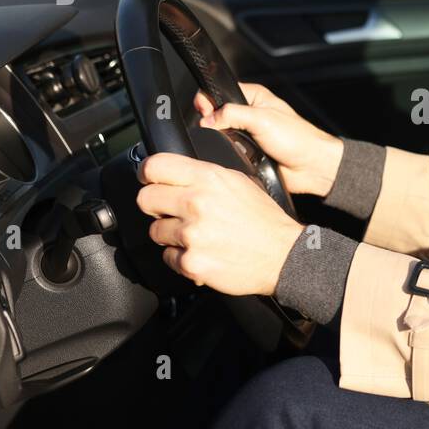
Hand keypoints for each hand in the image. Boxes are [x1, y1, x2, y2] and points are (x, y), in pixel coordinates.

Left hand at [136, 151, 302, 295]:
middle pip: (145, 199)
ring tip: (196, 236)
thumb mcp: (239, 181)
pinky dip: (181, 258)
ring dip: (171, 235)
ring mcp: (192, 235)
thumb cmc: (263, 220)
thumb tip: (177, 174)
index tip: (149, 181)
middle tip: (171, 212)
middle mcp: (196, 203)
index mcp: (208, 178)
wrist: (283, 255)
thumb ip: (205, 175)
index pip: (154, 166)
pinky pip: (169, 257)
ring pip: (155, 232)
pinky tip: (201, 252)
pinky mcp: (192, 262)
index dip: (147, 174)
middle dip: (156, 207)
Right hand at [193, 83, 343, 197]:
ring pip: (221, 135)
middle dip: (215, 123)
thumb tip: (209, 119)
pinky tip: (239, 156)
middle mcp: (249, 113)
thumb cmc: (298, 139)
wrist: (311, 167)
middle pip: (217, 115)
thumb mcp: (262, 119)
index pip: (221, 92)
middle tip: (220, 129)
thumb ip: (233, 114)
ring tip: (236, 144)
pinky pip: (229, 152)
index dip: (209, 100)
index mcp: (254, 97)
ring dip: (225, 141)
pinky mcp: (248, 152)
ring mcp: (248, 133)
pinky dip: (230, 154)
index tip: (204, 110)